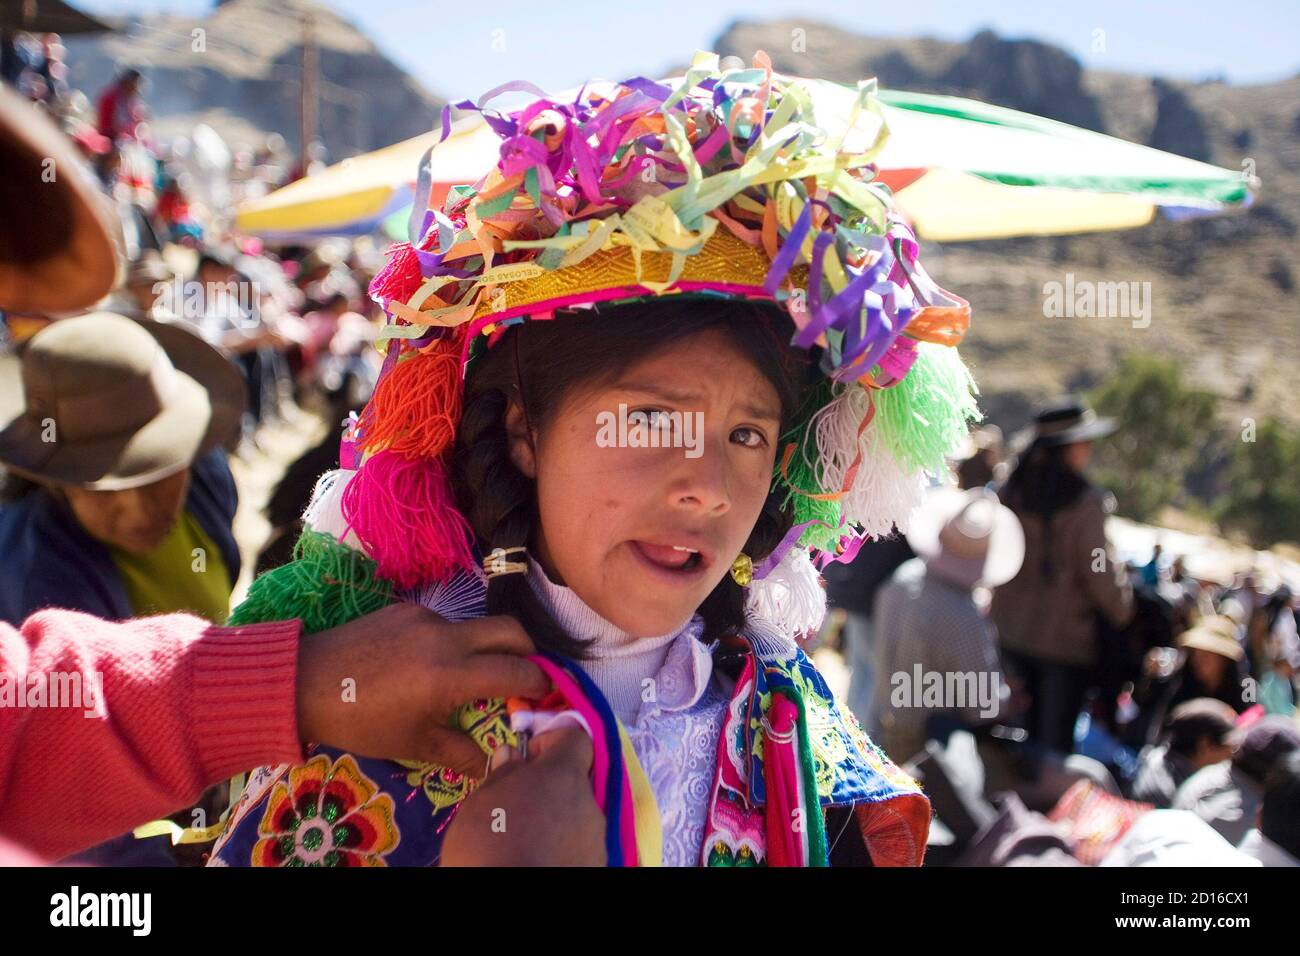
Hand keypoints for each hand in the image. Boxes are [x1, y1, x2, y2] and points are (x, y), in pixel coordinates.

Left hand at [295, 603, 550, 774]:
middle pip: (511, 629)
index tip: (542, 695)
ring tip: (467, 675)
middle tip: (522, 674)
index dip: (539, 683)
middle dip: (527, 650)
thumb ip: (460, 753)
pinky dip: (449, 642)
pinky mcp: (407, 607)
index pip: (518, 671)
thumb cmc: (360, 720)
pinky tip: (424, 664)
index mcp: (452, 674)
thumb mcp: (413, 745)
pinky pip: (443, 622)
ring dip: (484, 647)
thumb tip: (492, 764)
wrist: (304, 681)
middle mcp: (447, 637)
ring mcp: (426, 617)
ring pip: (475, 625)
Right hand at [440, 727, 606, 866]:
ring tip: (524, 838)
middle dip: (548, 787)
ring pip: (577, 814)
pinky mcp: (596, 865)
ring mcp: (596, 839)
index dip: (550, 743)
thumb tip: (512, 754)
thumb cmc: (488, 844)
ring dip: (555, 818)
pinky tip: (537, 857)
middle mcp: (589, 803)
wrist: (505, 904)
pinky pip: (579, 843)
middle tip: (516, 806)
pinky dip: (561, 846)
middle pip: (574, 781)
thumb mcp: (481, 802)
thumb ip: (503, 772)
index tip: (524, 761)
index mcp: (563, 777)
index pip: (576, 739)